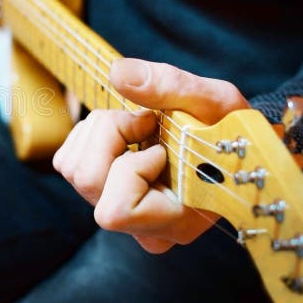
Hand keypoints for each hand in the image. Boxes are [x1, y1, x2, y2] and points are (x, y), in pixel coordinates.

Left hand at [52, 58, 249, 252]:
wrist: (234, 143)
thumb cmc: (232, 130)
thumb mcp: (217, 103)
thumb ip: (172, 89)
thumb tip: (118, 74)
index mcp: (174, 223)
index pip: (115, 211)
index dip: (131, 169)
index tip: (163, 147)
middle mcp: (141, 228)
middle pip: (86, 180)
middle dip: (112, 134)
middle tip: (149, 124)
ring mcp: (118, 212)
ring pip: (72, 168)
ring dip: (101, 131)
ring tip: (142, 129)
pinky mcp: (99, 193)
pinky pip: (68, 160)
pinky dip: (91, 134)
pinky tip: (126, 135)